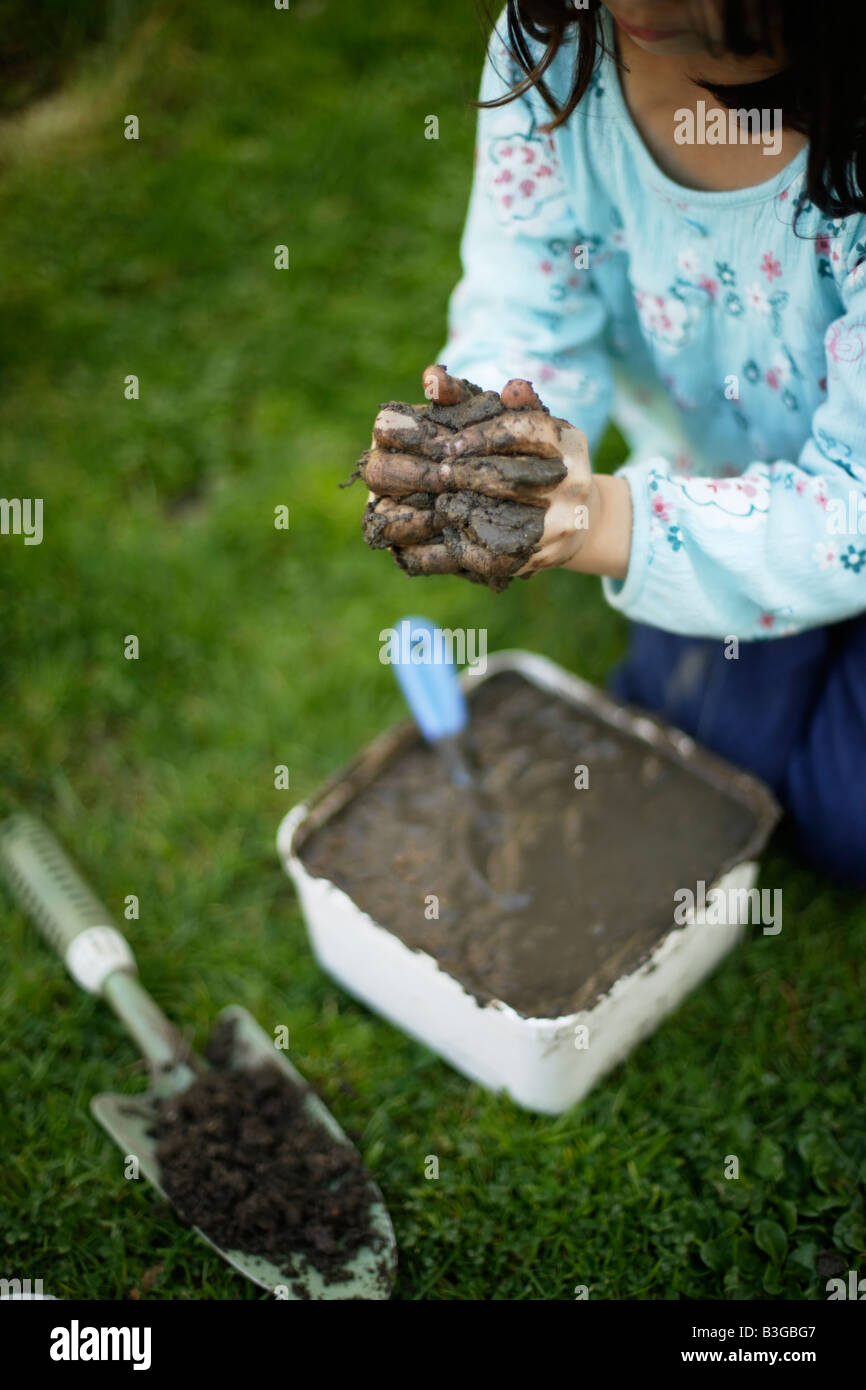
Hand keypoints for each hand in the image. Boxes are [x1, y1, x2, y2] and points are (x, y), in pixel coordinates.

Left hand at [359, 366, 597, 587]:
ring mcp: (565, 520)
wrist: (584, 518)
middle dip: (469, 474)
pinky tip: (453, 536)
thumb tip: (430, 377)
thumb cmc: (538, 461)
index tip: (450, 445)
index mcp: (568, 441)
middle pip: (513, 476)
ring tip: (442, 504)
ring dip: (468, 510)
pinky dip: (473, 547)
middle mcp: (573, 480)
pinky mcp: (550, 553)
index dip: (483, 436)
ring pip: (509, 518)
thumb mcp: (523, 425)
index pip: (524, 429)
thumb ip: (480, 401)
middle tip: (439, 475)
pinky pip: (504, 555)